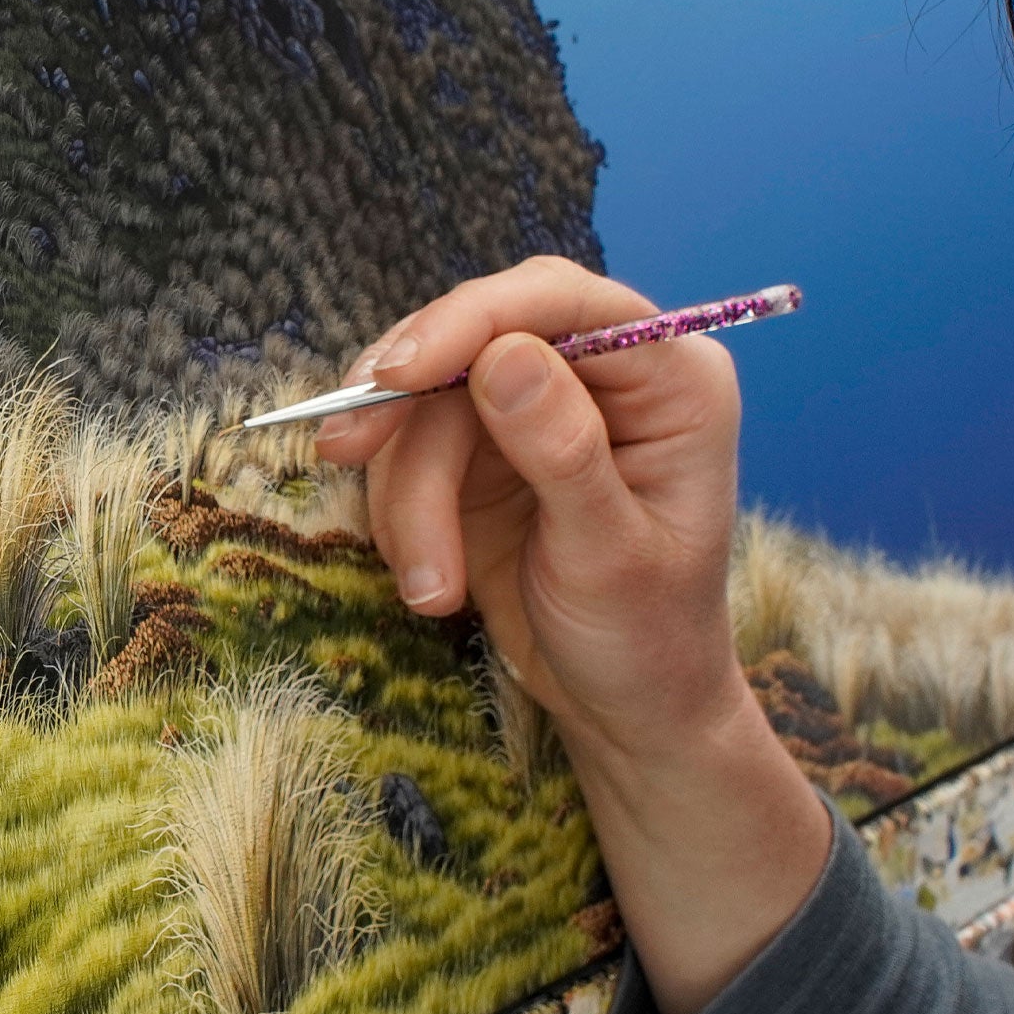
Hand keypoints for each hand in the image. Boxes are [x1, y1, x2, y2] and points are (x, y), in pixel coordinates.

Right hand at [316, 256, 829, 1013]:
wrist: (625, 712)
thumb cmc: (647, 640)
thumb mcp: (610, 556)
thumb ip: (564, 451)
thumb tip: (508, 353)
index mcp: (669, 380)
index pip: (563, 302)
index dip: (472, 319)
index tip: (397, 372)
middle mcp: (603, 376)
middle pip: (476, 339)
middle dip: (411, 412)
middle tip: (343, 453)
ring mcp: (537, 410)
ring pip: (428, 403)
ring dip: (405, 494)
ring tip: (430, 588)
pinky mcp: (485, 452)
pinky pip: (409, 450)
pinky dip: (399, 510)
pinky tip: (429, 576)